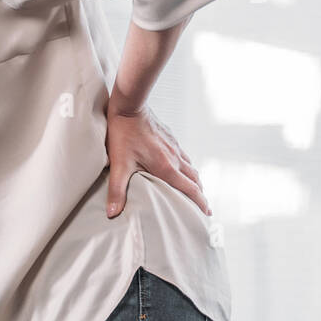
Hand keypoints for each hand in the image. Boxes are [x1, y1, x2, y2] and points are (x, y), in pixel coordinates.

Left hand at [105, 104, 209, 218]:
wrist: (130, 107)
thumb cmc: (123, 135)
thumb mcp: (118, 165)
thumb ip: (117, 191)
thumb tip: (112, 213)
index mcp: (166, 167)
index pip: (190, 188)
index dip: (200, 202)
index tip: (207, 212)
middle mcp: (175, 157)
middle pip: (194, 179)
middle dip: (200, 194)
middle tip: (203, 206)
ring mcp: (174, 147)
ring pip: (191, 167)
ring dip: (195, 180)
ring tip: (195, 190)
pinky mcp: (170, 138)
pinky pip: (184, 156)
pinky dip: (187, 166)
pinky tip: (181, 167)